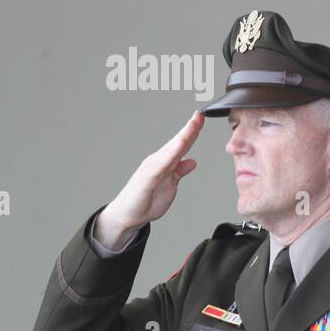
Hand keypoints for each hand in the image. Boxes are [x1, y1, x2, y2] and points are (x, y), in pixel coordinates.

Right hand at [95, 112, 203, 246]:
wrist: (128, 215)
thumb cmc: (146, 200)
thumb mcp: (170, 185)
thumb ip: (179, 172)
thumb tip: (192, 161)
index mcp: (166, 163)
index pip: (182, 145)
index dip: (192, 132)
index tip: (201, 119)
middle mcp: (159, 161)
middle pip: (178, 143)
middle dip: (189, 128)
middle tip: (200, 115)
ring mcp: (153, 168)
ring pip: (171, 149)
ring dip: (183, 136)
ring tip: (193, 124)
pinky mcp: (148, 178)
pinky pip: (162, 164)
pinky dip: (171, 154)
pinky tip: (180, 146)